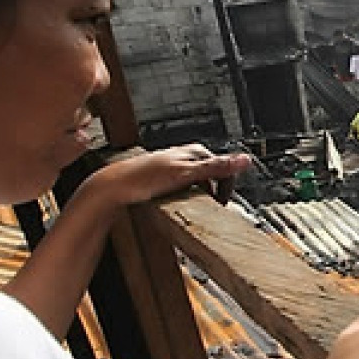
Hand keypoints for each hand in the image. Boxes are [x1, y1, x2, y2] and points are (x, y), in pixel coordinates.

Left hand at [83, 144, 250, 207]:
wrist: (114, 188)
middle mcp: (186, 156)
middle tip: (209, 207)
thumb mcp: (187, 174)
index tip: (222, 203)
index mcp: (195, 151)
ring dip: (199, 196)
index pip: (225, 167)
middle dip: (213, 191)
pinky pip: (185, 188)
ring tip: (192, 207)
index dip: (227, 187)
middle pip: (212, 175)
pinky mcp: (165, 178)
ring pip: (198, 183)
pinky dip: (186, 197)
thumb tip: (244, 160)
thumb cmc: (144, 178)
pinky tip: (178, 204)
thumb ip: (217, 167)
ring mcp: (175, 166)